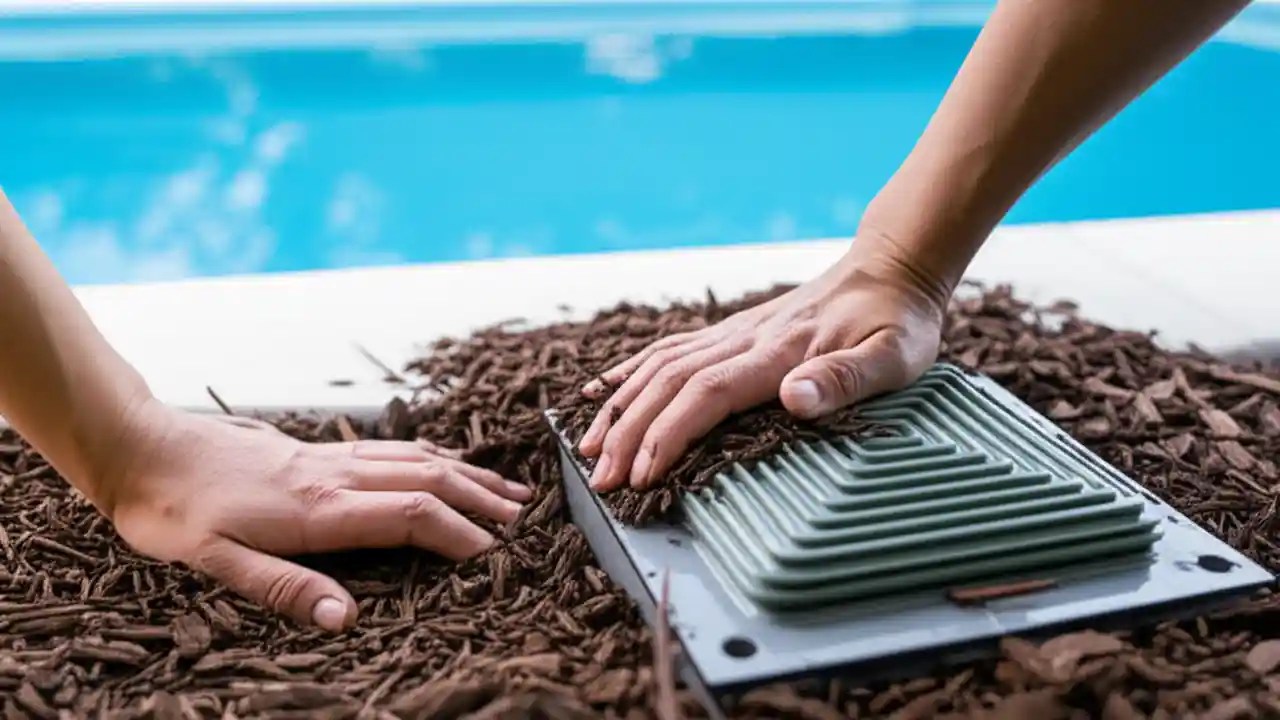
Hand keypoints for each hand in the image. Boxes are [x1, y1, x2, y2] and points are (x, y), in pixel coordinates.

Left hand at [97, 401, 530, 631]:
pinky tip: (442, 460)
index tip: (496, 554)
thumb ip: (285, 587)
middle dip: (479, 498)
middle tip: (522, 519)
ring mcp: (328, 456)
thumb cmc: (172, 511)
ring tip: (506, 488)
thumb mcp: (216, 562)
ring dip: (466, 472)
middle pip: (428, 478)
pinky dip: (431, 454)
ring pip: (416, 457)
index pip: (412, 516)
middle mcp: (334, 475)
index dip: (460, 534)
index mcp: (319, 509)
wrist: (140, 448)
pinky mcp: (315, 449)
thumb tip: (345, 617)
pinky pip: (391, 448)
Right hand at [576, 235, 948, 491]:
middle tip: (601, 480)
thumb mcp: (894, 355)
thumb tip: (794, 398)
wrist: (889, 267)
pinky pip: (667, 349)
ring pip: (659, 367)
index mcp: (779, 352)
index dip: (669, 434)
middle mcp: (744, 339)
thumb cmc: (897, 321)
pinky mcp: (728, 331)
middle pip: (669, 384)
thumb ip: (845, 377)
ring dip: (619, 407)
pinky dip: (628, 372)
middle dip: (628, 432)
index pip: (708, 393)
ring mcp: (731, 333)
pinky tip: (600, 391)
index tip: (642, 474)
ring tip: (587, 448)